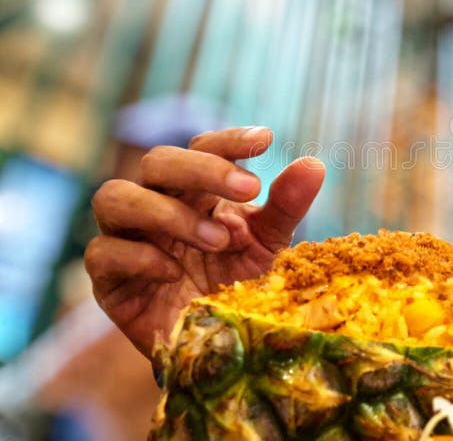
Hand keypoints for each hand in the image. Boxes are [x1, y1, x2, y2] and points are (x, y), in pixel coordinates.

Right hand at [84, 127, 324, 357]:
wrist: (218, 347)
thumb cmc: (240, 286)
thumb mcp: (269, 245)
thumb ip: (287, 206)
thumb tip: (314, 165)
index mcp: (196, 190)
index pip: (201, 147)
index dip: (227, 140)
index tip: (265, 140)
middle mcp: (157, 203)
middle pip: (156, 161)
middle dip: (202, 169)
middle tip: (249, 189)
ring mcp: (127, 238)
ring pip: (115, 196)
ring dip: (169, 212)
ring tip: (218, 240)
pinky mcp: (109, 281)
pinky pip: (103, 253)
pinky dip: (139, 257)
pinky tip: (174, 273)